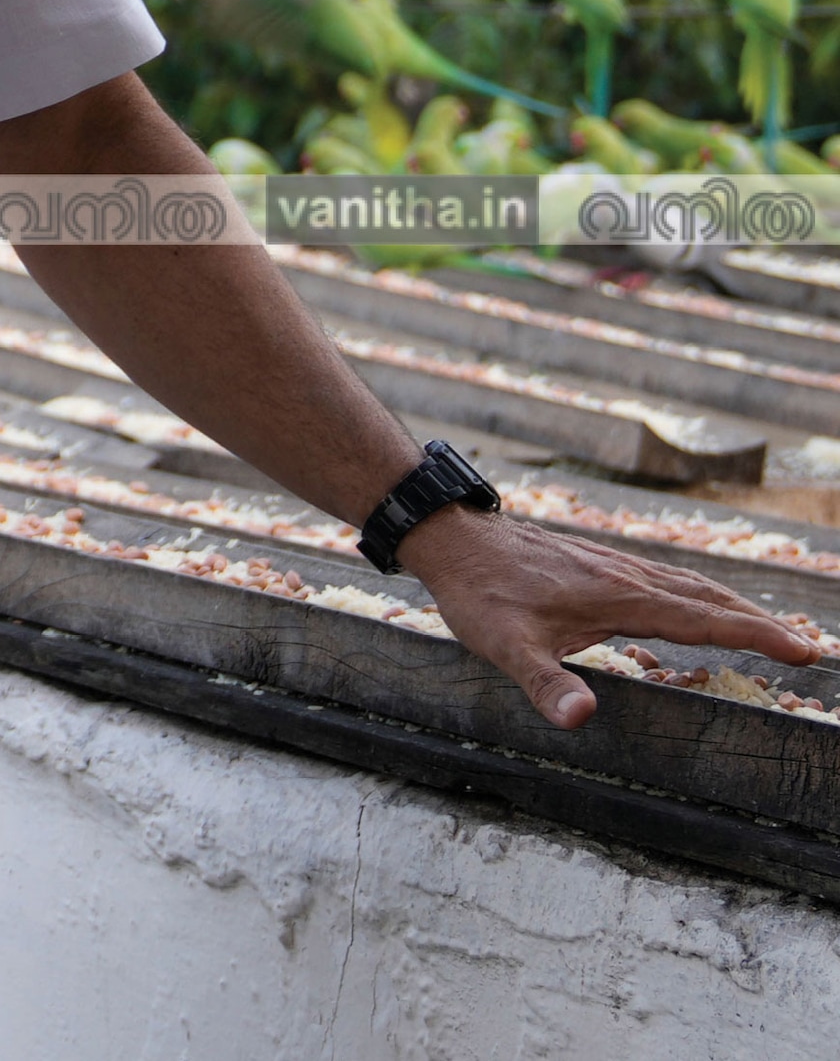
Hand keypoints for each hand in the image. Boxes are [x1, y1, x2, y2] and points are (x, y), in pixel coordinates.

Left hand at [398, 504, 833, 724]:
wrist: (453, 540)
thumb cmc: (479, 594)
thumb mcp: (506, 646)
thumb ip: (546, 683)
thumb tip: (581, 719)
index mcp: (621, 597)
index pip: (704, 619)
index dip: (756, 635)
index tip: (803, 650)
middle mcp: (629, 576)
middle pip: (710, 598)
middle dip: (761, 622)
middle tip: (806, 647)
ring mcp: (616, 566)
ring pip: (691, 586)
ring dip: (735, 606)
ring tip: (771, 629)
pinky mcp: (601, 565)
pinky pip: (668, 581)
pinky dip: (700, 596)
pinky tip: (699, 608)